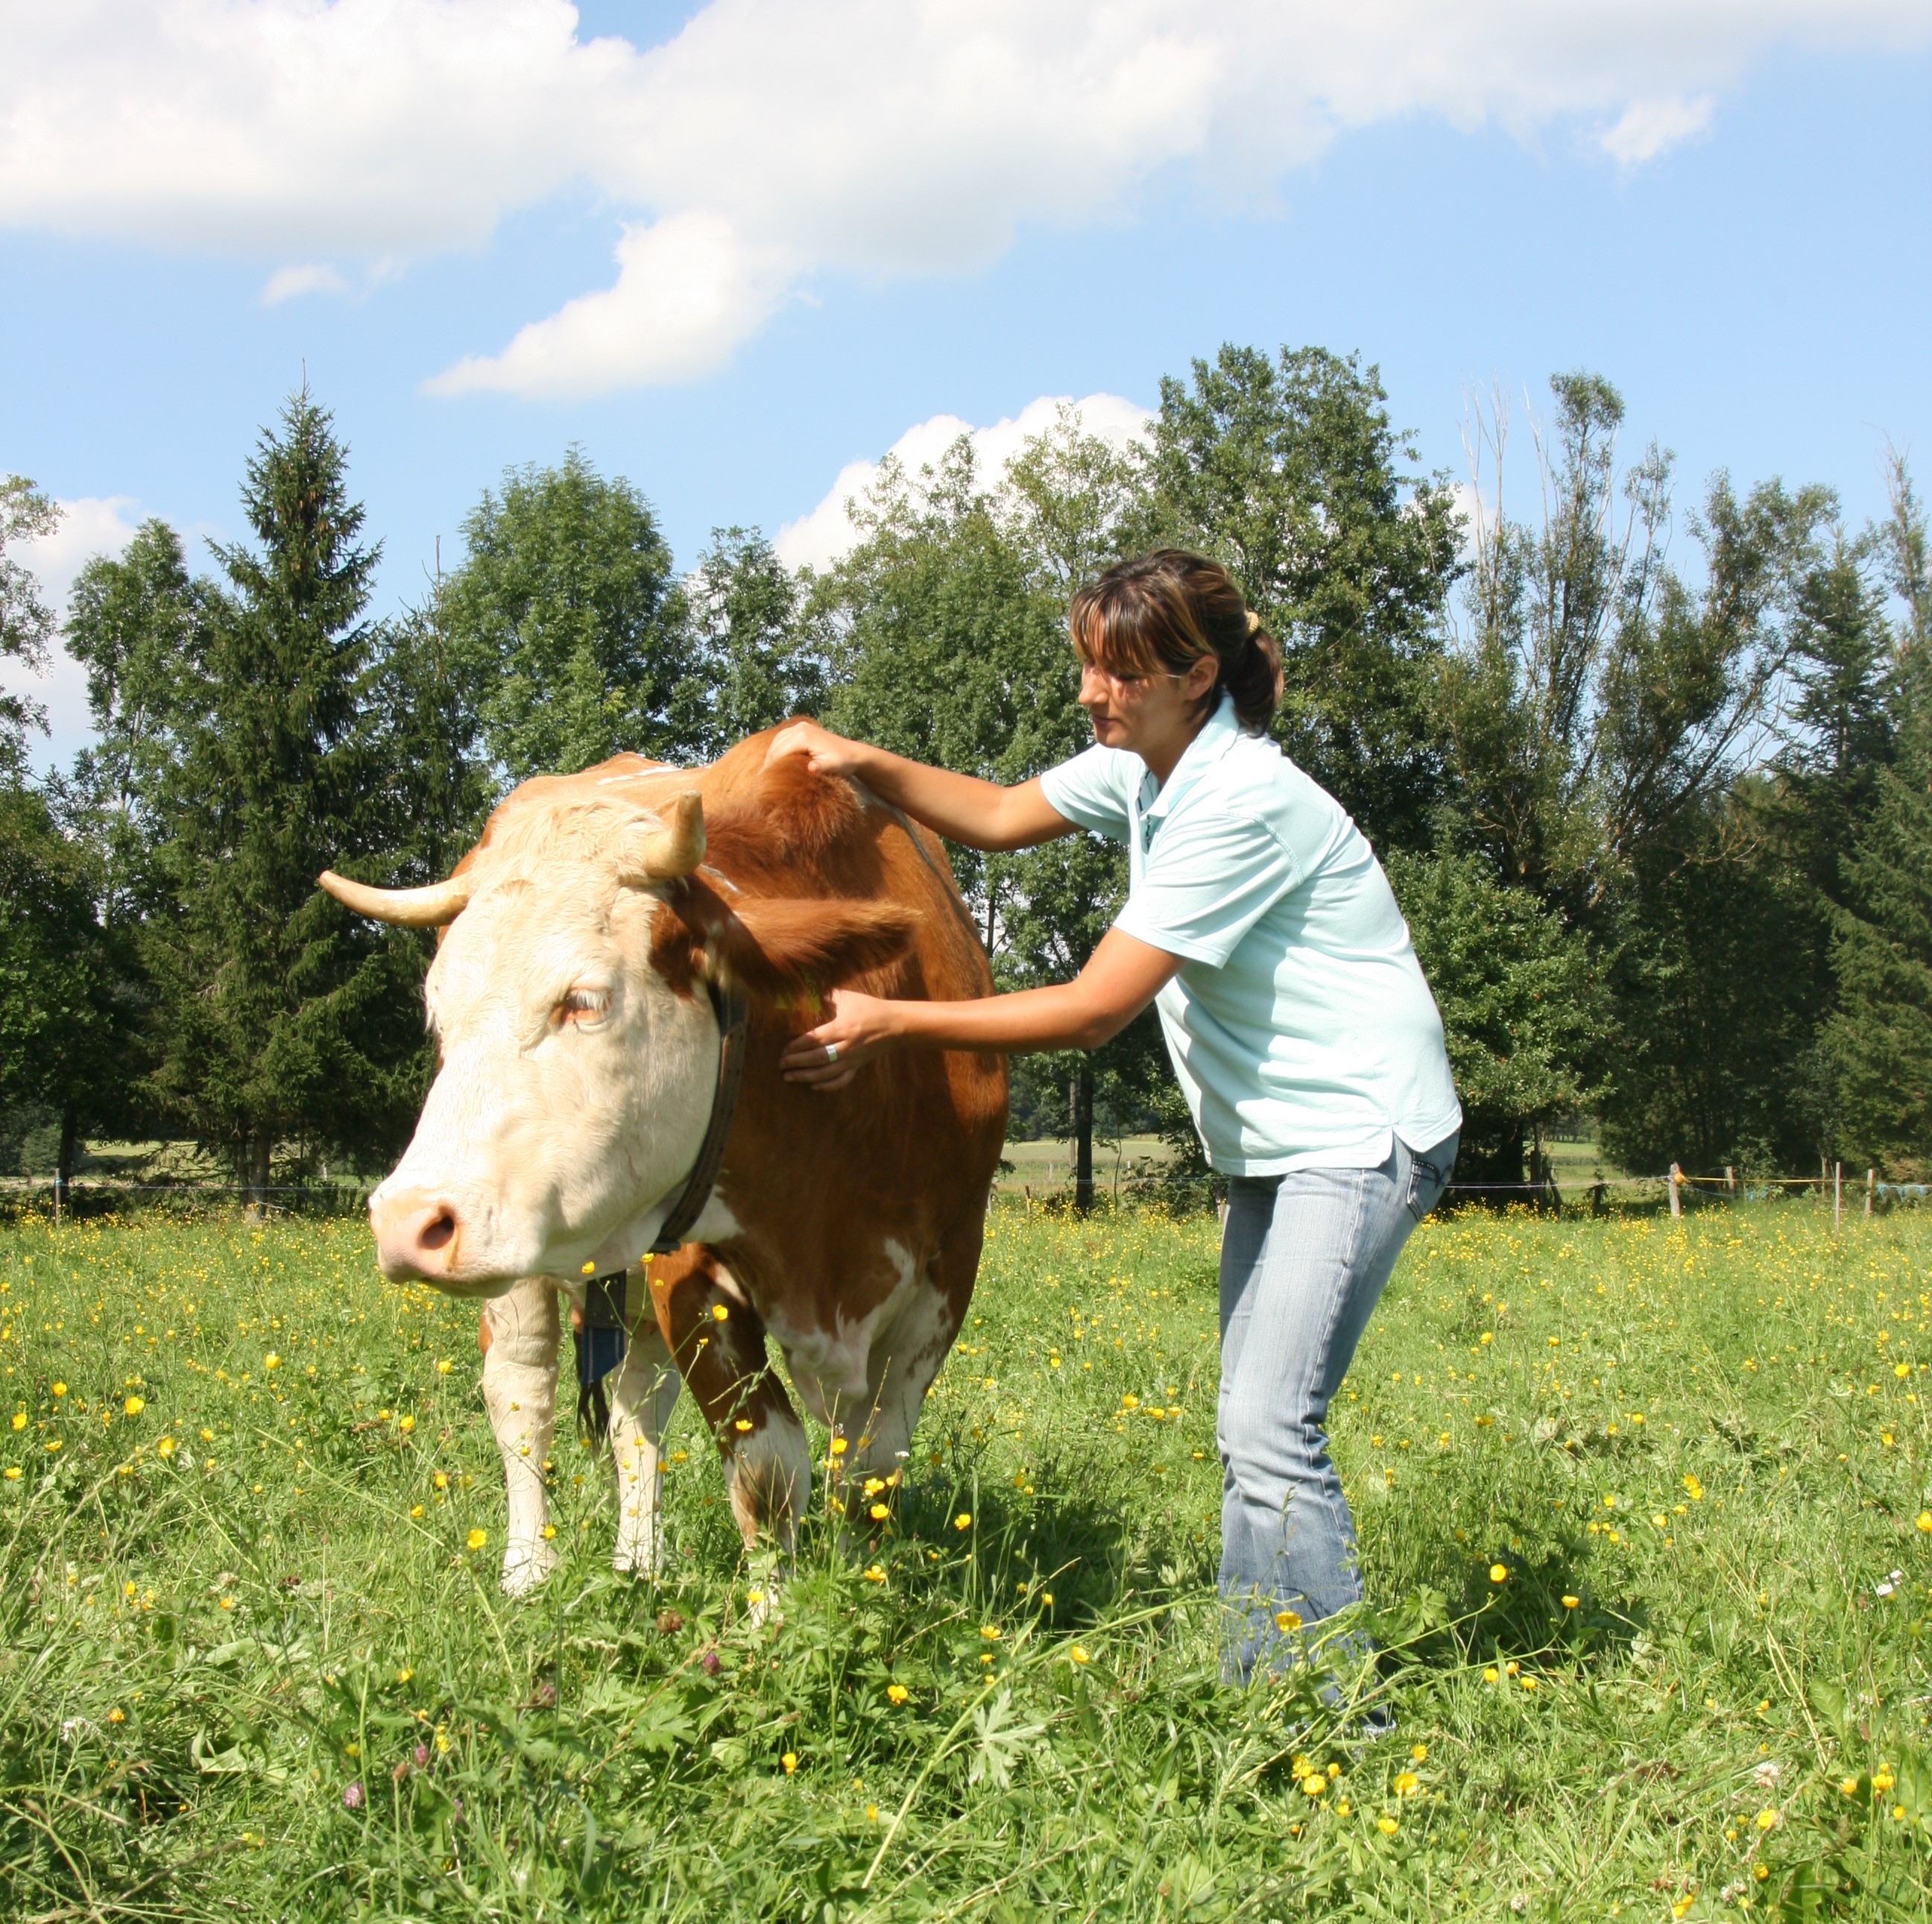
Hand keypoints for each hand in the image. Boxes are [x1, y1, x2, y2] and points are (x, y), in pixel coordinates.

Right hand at [766, 719, 867, 779]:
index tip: (762, 780)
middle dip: (768, 762)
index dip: (769, 767)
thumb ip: (819, 767)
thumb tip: (811, 767)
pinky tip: (775, 761)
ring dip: (771, 755)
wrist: (852, 753)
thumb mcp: (831, 767)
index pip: (779, 752)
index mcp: (804, 737)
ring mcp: (800, 726)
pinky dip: (777, 748)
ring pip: (777, 740)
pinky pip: (783, 738)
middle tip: (760, 778)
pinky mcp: (802, 728)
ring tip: (766, 771)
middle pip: (775, 746)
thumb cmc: (842, 763)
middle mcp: (800, 728)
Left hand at [779, 987, 900, 1090]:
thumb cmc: (869, 1008)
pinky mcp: (858, 1066)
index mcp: (843, 1028)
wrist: (895, 1024)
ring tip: (789, 1077)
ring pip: (827, 1073)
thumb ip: (825, 996)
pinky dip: (827, 1085)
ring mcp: (853, 1059)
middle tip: (781, 1064)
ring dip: (806, 1076)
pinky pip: (842, 1080)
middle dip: (797, 1062)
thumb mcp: (847, 997)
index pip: (815, 1039)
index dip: (797, 1046)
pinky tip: (813, 1085)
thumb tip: (802, 993)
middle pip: (818, 1058)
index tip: (783, 1049)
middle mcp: (847, 1046)